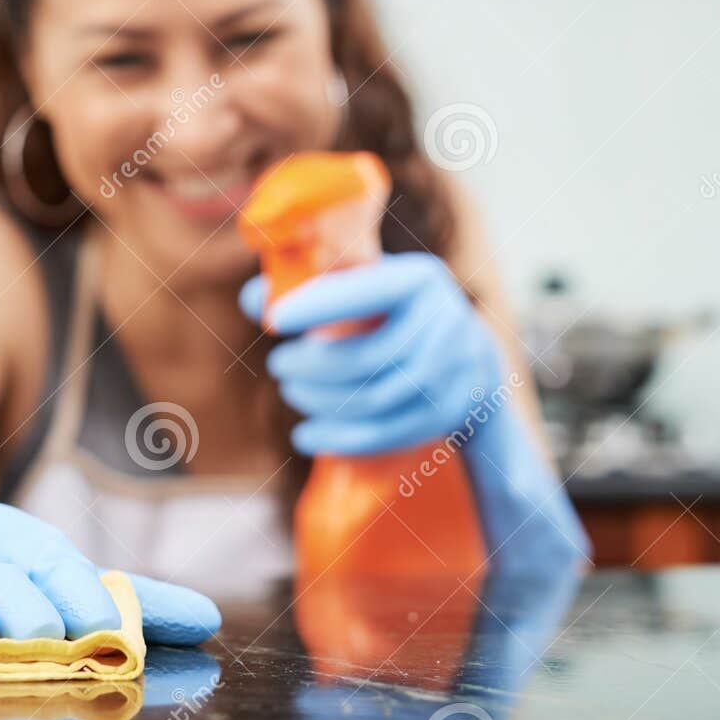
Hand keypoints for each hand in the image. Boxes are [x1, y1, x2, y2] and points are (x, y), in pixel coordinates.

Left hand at [241, 252, 501, 456]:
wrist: (465, 350)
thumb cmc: (392, 310)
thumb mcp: (362, 283)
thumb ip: (304, 284)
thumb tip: (254, 299)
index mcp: (419, 280)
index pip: (367, 293)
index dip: (319, 306)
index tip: (274, 320)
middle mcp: (444, 324)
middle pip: (366, 357)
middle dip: (310, 366)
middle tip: (279, 364)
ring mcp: (452, 373)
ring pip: (374, 400)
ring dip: (320, 400)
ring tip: (292, 391)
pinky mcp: (447, 413)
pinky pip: (386, 434)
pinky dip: (339, 438)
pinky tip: (306, 435)